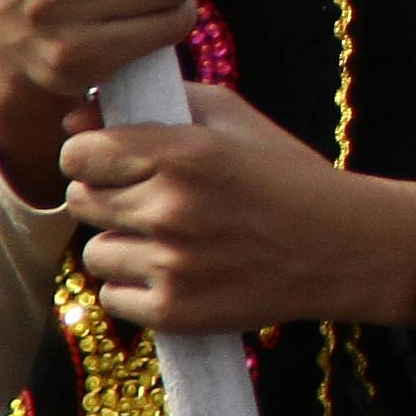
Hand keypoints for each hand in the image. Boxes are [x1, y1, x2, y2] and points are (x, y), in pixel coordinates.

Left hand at [61, 85, 415, 339]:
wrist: (341, 248)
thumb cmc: (283, 174)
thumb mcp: (232, 119)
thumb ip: (156, 104)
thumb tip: (74, 122)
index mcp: (185, 153)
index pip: (79, 154)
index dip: (91, 155)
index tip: (115, 161)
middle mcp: (172, 209)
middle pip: (81, 201)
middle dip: (109, 197)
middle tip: (152, 200)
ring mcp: (171, 265)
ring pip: (93, 253)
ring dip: (121, 246)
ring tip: (169, 240)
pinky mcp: (175, 312)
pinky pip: (111, 298)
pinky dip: (136, 288)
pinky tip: (176, 273)